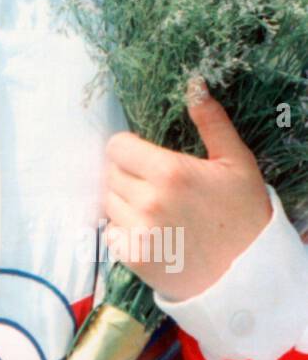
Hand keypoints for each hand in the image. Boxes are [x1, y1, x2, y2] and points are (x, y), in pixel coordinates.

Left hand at [101, 76, 272, 302]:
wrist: (249, 275)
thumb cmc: (244, 215)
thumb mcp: (236, 162)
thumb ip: (211, 121)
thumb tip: (194, 84)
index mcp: (170, 172)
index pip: (116, 147)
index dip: (128, 149)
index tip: (144, 157)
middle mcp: (148, 201)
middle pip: (110, 173)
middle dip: (127, 174)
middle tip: (153, 184)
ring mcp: (138, 231)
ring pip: (108, 201)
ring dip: (123, 201)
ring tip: (154, 208)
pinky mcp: (133, 257)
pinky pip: (111, 232)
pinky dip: (124, 230)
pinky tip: (151, 231)